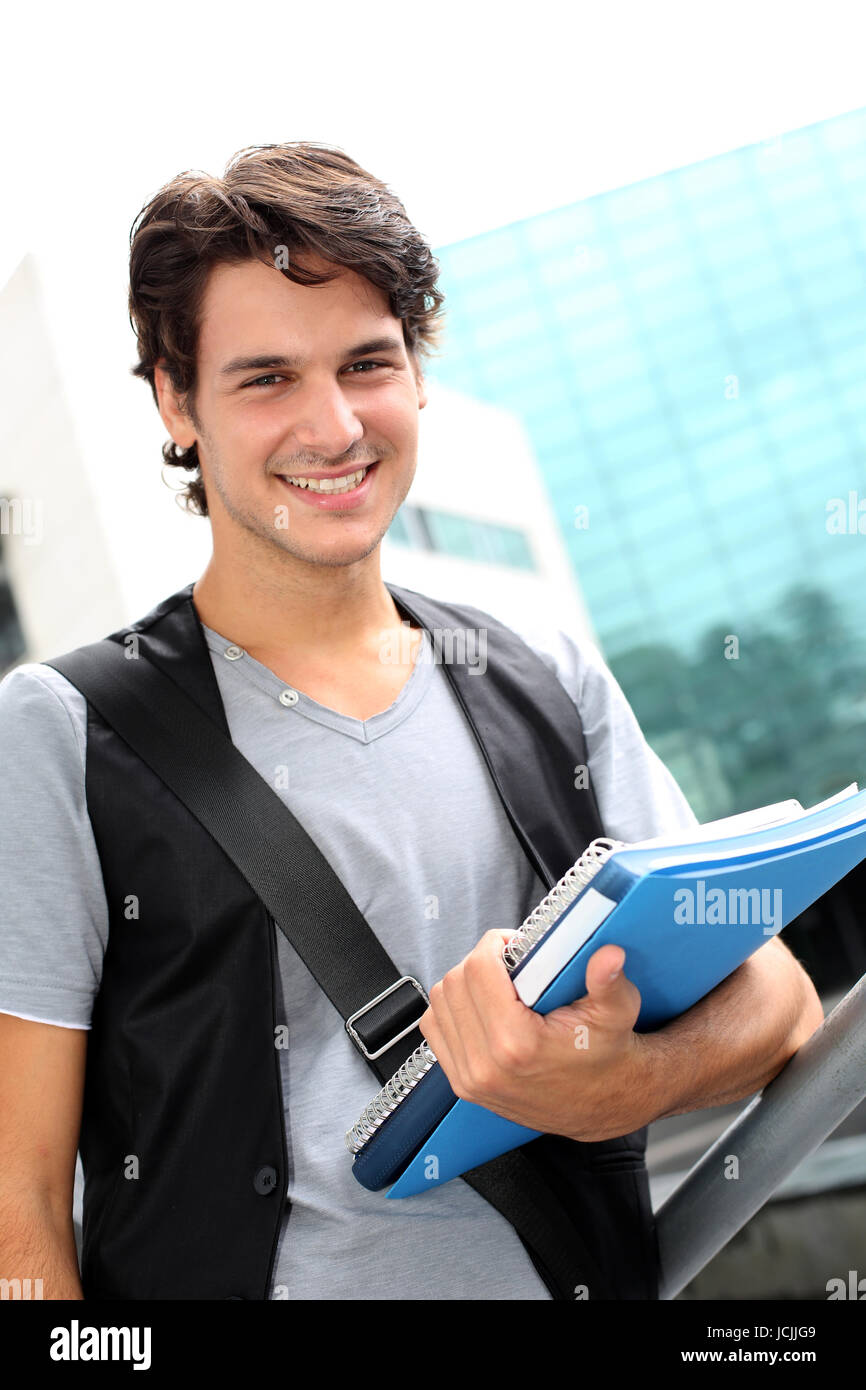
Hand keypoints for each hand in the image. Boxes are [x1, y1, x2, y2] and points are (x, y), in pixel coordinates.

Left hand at [417, 930, 647, 1140]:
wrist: (603, 1104)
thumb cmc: (607, 1055)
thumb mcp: (617, 1013)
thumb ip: (608, 982)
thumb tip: (609, 955)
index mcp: (517, 1044)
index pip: (478, 970)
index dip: (494, 944)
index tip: (513, 944)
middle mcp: (486, 1065)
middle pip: (455, 982)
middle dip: (479, 962)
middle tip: (507, 961)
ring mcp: (470, 1079)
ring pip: (439, 1003)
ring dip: (463, 984)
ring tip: (495, 982)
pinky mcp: (463, 1085)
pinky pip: (435, 1029)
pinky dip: (451, 1009)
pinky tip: (481, 1006)